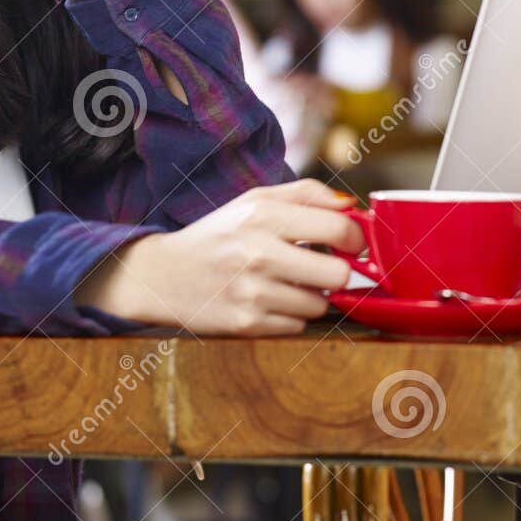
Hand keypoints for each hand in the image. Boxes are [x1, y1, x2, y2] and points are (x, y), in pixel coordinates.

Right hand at [75, 181, 365, 334]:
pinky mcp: (246, 324)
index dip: (356, 239)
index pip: (338, 229)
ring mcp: (252, 292)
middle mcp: (258, 253)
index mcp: (263, 216)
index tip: (353, 244)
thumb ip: (305, 194)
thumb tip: (351, 206)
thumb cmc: (219, 235)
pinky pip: (296, 326)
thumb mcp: (255, 201)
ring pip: (319, 305)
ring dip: (311, 296)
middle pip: (338, 275)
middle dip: (338, 273)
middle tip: (326, 268)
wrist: (164, 275)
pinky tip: (269, 301)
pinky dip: (290, 316)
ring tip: (287, 283)